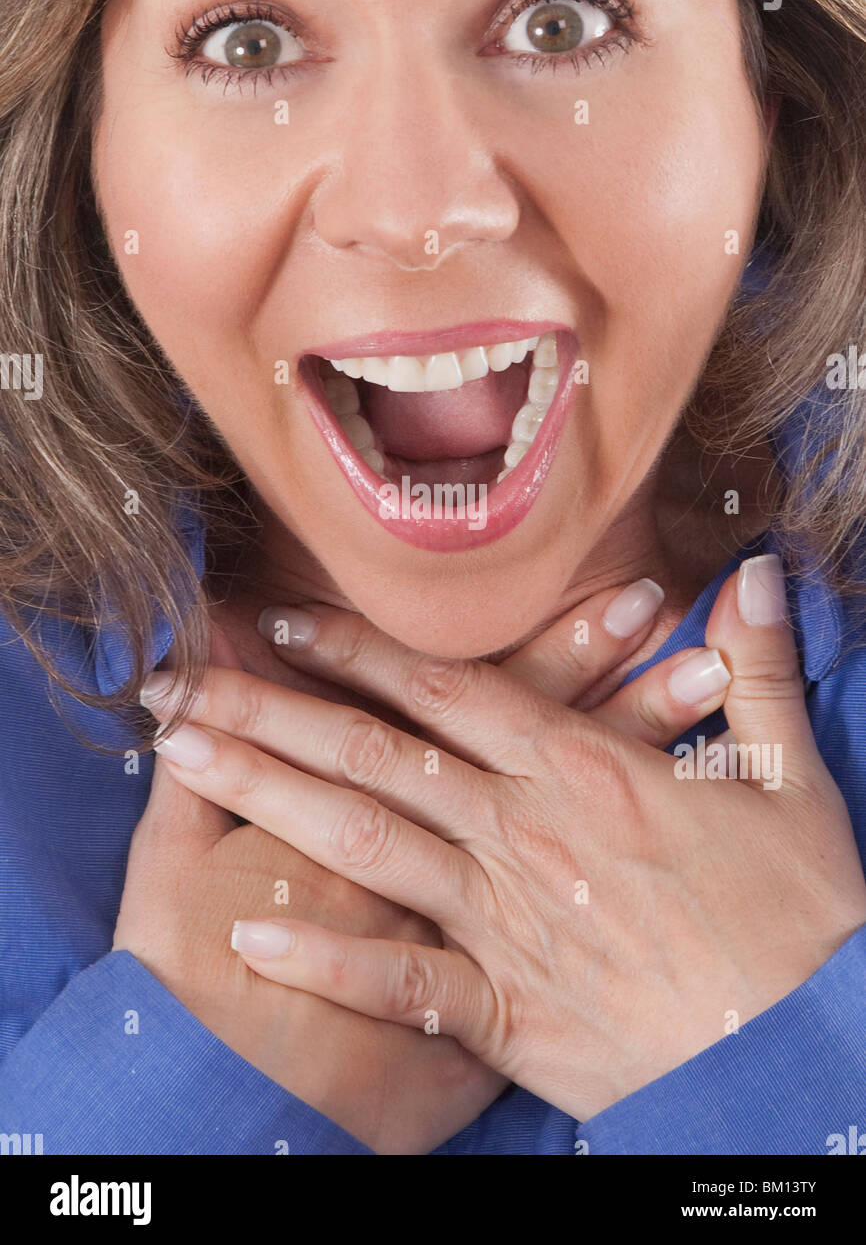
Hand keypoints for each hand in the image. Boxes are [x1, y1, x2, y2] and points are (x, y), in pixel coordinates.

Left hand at [141, 555, 865, 1121]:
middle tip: (178, 681)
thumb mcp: (791, 782)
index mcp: (584, 769)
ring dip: (264, 796)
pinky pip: (398, 981)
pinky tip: (246, 944)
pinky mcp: (505, 1011)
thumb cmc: (800, 921)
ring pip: (362, 843)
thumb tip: (749, 577)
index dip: (355, 651)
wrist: (801, 1057)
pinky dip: (323, 962)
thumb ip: (760, 673)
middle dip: (267, 708)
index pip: (446, 688)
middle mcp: (524, 833)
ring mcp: (505, 921)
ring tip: (181, 759)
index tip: (279, 622)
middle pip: (373, 754)